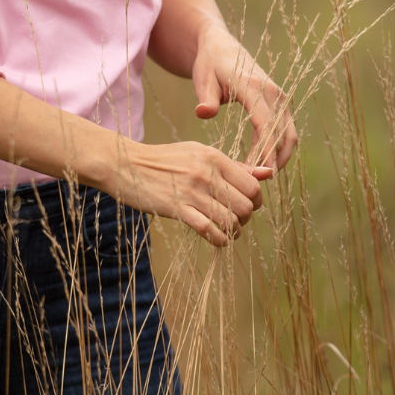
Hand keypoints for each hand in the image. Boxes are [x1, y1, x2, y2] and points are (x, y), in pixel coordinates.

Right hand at [116, 139, 271, 246]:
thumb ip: (234, 166)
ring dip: (232, 231)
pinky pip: (209, 231)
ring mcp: (191, 192)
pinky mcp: (177, 208)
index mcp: (214, 157)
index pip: (252, 185)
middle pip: (245, 206)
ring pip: (230, 221)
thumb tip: (269, 173)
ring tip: (226, 230)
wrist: (125, 163)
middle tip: (234, 219)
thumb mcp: (200, 154)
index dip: (255, 201)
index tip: (246, 206)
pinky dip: (218, 239)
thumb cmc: (165, 160)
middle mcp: (206, 173)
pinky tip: (214, 237)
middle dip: (245, 218)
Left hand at [191, 25, 297, 169]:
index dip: (266, 151)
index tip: (260, 174)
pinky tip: (263, 164)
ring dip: (279, 158)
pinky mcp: (280, 103)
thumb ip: (205, 98)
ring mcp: (279, 98)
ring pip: (289, 135)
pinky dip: (279, 149)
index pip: (266, 125)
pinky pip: (286, 131)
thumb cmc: (209, 65)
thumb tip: (203, 113)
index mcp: (254, 87)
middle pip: (283, 134)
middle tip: (254, 184)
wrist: (221, 47)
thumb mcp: (202, 79)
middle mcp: (273, 92)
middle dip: (273, 161)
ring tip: (260, 178)